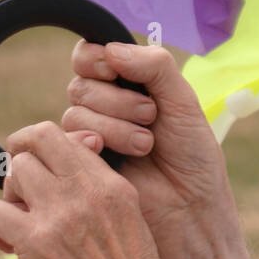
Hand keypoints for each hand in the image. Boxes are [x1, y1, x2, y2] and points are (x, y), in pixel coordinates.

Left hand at [0, 122, 174, 258]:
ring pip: (15, 171)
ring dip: (10, 196)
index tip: (45, 174)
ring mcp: (62, 215)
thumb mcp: (130, 225)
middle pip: (36, 141)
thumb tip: (65, 177)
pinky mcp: (36, 243)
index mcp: (115, 186)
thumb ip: (100, 196)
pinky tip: (10, 248)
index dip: (46, 149)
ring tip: (22, 225)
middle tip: (27, 197)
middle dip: (24, 165)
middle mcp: (89, 191)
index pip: (69, 136)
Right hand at [61, 40, 250, 258]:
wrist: (191, 209)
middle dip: (117, 99)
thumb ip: (154, 67)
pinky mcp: (79, 167)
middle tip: (150, 118)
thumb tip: (111, 49)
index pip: (90, 55)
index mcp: (129, 86)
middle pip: (81, 84)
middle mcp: (105, 109)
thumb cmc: (194, 158)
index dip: (97, 59)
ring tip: (145, 146)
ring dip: (113, 124)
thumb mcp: (184, 103)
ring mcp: (90, 138)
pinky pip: (64, 142)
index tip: (117, 70)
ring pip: (73, 112)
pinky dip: (91, 142)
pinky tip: (117, 155)